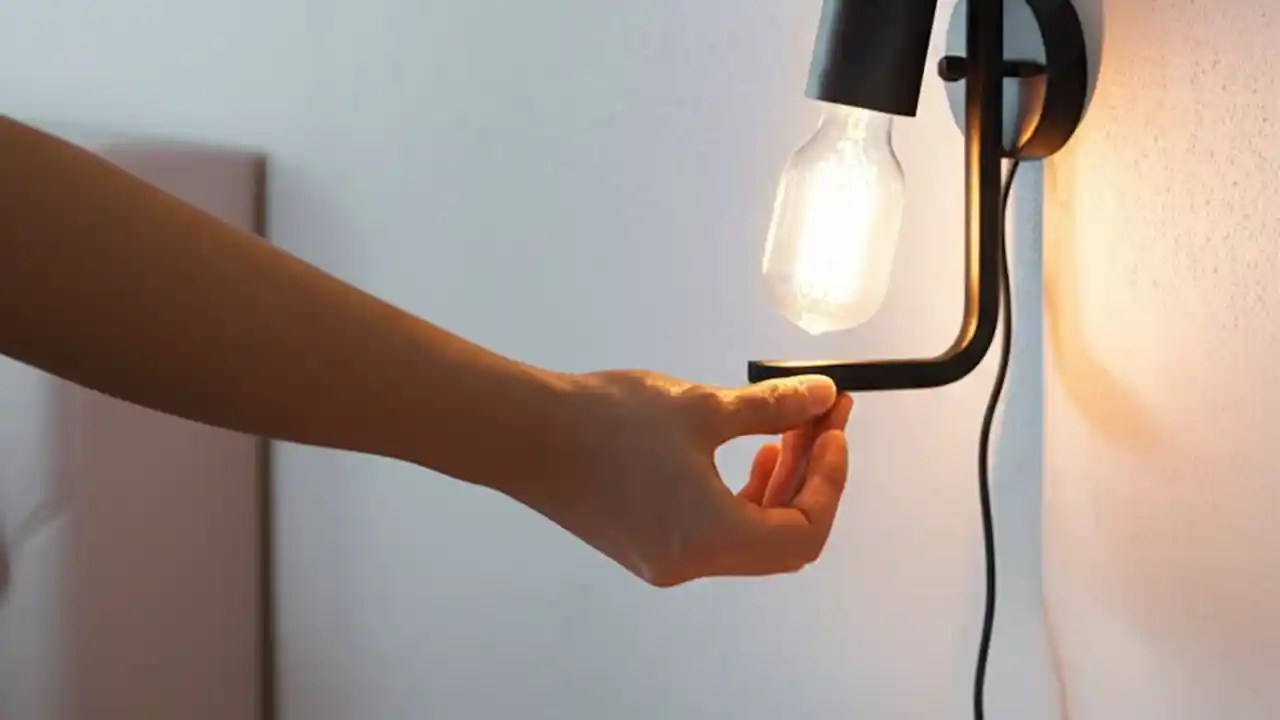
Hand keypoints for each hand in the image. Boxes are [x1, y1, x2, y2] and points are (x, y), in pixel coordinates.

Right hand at [499, 370, 852, 586]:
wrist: (523, 434)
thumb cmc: (601, 423)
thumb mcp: (701, 407)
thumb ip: (771, 409)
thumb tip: (819, 399)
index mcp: (712, 540)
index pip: (803, 531)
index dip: (830, 481)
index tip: (834, 431)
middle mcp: (690, 564)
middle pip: (779, 536)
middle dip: (807, 474)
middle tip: (819, 418)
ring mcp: (664, 559)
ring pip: (747, 535)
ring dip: (775, 483)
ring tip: (783, 430)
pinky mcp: (643, 544)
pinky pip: (713, 531)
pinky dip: (738, 495)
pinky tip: (740, 452)